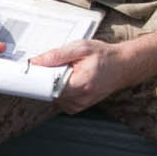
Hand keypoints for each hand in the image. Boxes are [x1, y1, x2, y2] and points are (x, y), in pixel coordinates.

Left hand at [33, 33, 156, 112]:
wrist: (123, 65)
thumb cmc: (104, 55)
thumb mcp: (80, 48)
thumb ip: (56, 56)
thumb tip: (35, 62)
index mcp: (80, 84)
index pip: (48, 88)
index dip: (38, 79)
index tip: (32, 71)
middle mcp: (79, 99)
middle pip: (49, 93)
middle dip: (47, 79)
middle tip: (57, 66)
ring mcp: (79, 105)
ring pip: (53, 97)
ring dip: (55, 85)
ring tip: (68, 72)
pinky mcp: (77, 107)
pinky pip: (60, 100)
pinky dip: (61, 90)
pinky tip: (70, 79)